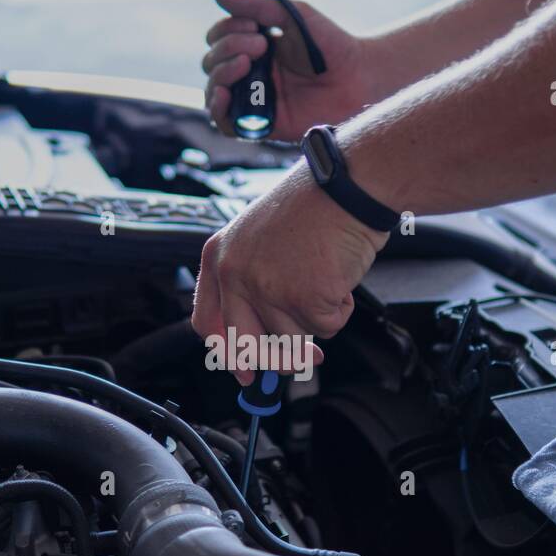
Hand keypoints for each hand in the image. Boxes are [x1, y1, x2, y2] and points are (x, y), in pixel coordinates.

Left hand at [191, 164, 388, 383]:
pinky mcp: (303, 297)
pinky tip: (339, 274)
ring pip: (292, 336)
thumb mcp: (260, 238)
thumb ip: (251, 283)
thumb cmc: (314, 203)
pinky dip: (340, 308)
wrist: (349, 183)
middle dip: (278, 360)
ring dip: (318, 316)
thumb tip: (260, 338)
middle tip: (306, 359)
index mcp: (217, 256)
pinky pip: (326, 327)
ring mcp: (267, 287)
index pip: (206, 322)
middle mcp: (234, 273)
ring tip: (326, 273)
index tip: (245, 372)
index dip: (227, 353)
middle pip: (246, 344)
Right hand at [202, 0, 372, 140]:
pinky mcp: (263, 125)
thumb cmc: (330, 45)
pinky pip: (225, 123)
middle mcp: (251, 73)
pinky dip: (217, 109)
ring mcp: (255, 99)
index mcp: (255, 45)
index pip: (219, 38)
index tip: (255, 25)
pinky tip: (224, 94)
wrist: (358, 78)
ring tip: (245, 64)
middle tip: (261, 45)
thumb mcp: (293, 14)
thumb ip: (257, 5)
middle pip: (212, 62)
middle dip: (228, 48)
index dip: (227, 29)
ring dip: (221, 73)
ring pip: (214, 90)